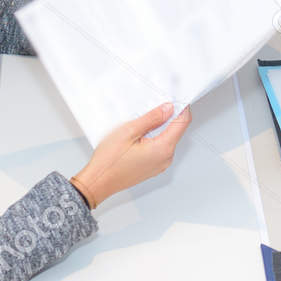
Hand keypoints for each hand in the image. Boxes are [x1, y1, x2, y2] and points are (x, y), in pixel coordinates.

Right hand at [70, 102, 191, 209]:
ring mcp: (160, 165)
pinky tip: (139, 136)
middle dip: (168, 117)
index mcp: (163, 148)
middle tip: (154, 107)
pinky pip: (160, 149)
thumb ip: (152, 118)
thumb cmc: (109, 161)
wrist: (98, 182)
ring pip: (167, 140)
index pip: (183, 122)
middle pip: (176, 131)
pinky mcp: (153, 167)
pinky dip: (154, 139)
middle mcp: (165, 158)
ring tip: (141, 123)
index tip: (174, 99)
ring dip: (159, 128)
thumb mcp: (129, 131)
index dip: (181, 107)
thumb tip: (167, 109)